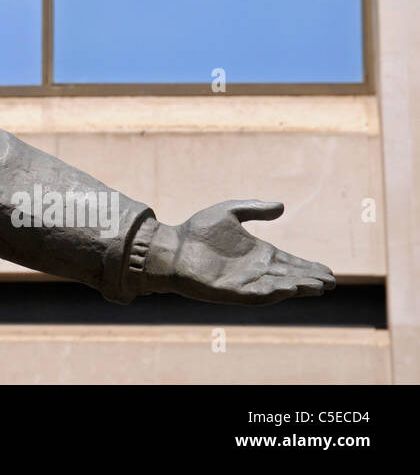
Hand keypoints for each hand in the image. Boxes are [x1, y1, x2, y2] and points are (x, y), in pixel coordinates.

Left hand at [146, 200, 335, 303]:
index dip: (309, 267)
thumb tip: (282, 206)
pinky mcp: (230, 292)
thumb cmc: (196, 231)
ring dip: (297, 287)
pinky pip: (255, 294)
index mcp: (258, 253)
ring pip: (277, 287)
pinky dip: (272, 292)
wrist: (170, 246)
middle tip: (331, 282)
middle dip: (310, 280)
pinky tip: (287, 288)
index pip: (290, 262)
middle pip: (289, 277)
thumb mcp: (228, 212)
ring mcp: (244, 282)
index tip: (329, 271)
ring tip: (317, 286)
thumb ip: (254, 209)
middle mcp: (255, 270)